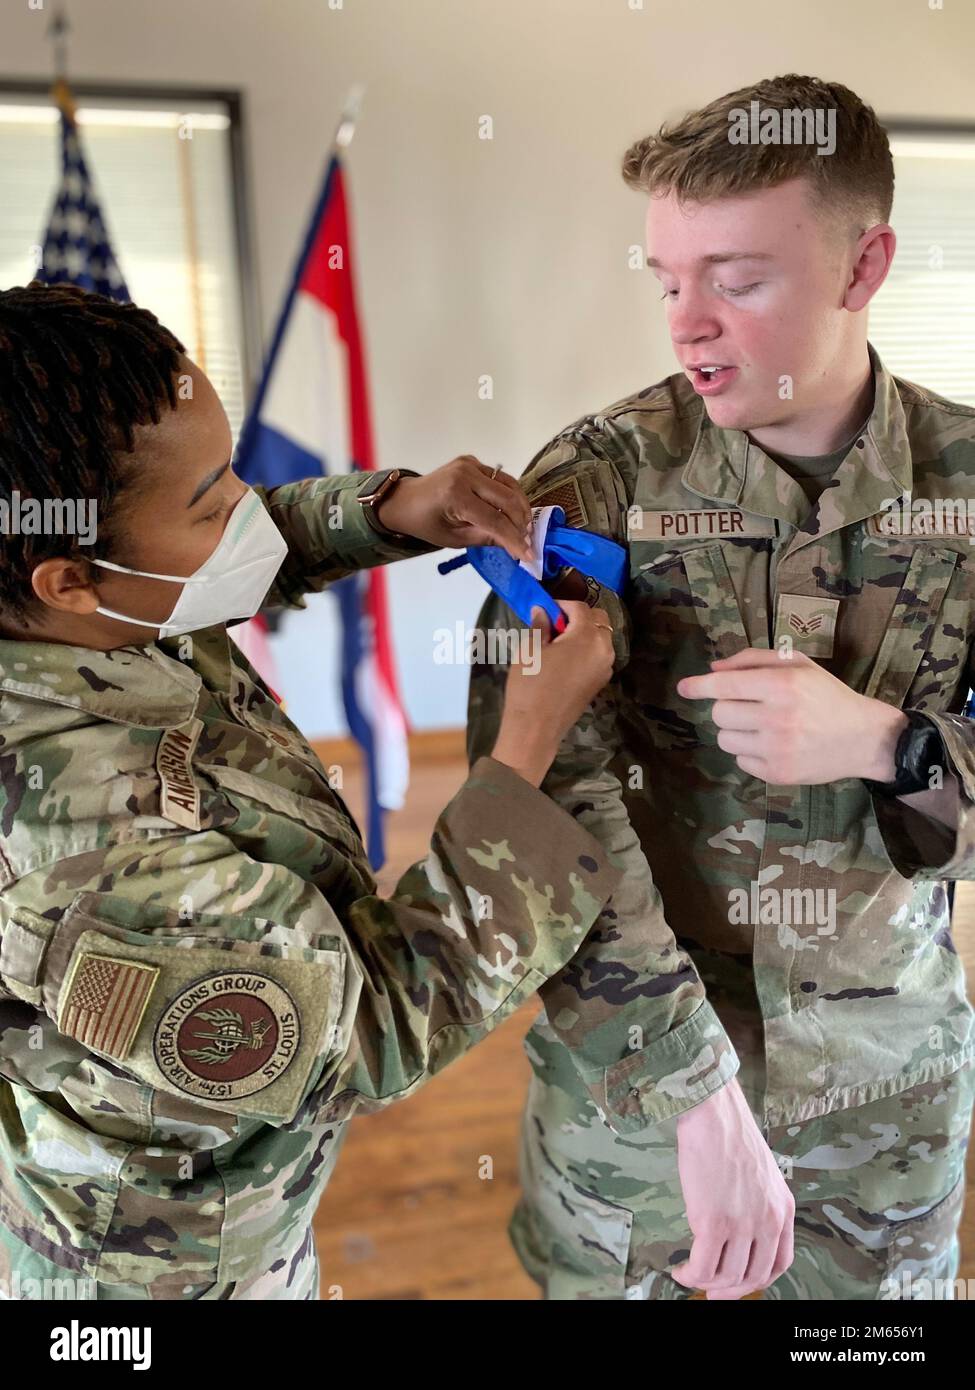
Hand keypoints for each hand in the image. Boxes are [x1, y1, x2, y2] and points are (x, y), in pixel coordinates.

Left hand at [377, 457, 532, 562]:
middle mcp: (464, 475)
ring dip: (520, 507)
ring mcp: (469, 464)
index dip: (514, 539)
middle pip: (507, 499)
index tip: (528, 554)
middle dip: (521, 522)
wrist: (406, 500)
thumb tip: (516, 544)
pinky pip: (500, 479)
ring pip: (509, 485)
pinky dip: (510, 495)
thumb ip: (486, 539)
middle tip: (528, 540)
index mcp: (455, 496)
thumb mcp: (454, 539)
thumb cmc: (426, 523)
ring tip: (524, 528)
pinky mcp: (472, 462)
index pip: (494, 520)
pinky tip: (513, 512)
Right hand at [491, 600, 614, 786]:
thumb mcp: (530, 649)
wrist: (536, 727)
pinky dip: (588, 649)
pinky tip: (567, 658)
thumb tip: (543, 610)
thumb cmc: (530, 684)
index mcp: (587, 637)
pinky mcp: (601, 681)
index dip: (563, 604)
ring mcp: (606, 667)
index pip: (581, 608)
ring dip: (585, 632)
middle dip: (579, 616)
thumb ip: (540, 625)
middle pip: (598, 620)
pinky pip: (600, 655)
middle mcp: (604, 649)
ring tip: (559, 641)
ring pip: (602, 637)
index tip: (546, 609)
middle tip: (554, 623)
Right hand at [671, 1078, 795, 1298]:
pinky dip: (690, 1275)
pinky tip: (680, 1269)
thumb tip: (736, 1228)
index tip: (740, 1283)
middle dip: (730, 1290)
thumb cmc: (728, 1132)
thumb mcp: (760, 1172)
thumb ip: (757, 1202)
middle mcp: (768, 1220)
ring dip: (705, 1282)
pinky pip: (702, 1266)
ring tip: (689, 1273)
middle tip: (711, 1292)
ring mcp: (742, 1224)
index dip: (758, 1279)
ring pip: (726, 1276)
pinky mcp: (713, 1222)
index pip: (780, 1262)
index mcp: (783, 1208)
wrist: (712, 1112)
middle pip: (753, 1276)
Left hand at [677, 647, 907, 783]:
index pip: (724, 686)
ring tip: (761, 726)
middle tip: (750, 707)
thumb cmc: (827, 695)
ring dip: (735, 731)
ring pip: (724, 739)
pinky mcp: (778, 773)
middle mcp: (778, 717)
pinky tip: (774, 745)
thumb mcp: (798, 665)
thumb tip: (712, 670)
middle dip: (727, 707)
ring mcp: (777, 749)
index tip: (683, 688)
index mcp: (782, 685)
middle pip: (719, 713)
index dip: (699, 686)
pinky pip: (740, 761)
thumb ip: (753, 660)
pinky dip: (750, 752)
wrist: (864, 737)